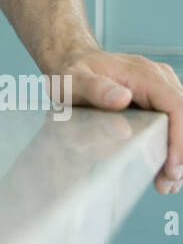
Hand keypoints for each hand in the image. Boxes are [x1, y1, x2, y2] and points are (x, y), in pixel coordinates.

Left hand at [48, 47, 182, 193]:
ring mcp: (160, 88)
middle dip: (181, 152)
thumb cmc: (72, 71)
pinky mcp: (156, 100)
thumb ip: (95, 89)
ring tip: (166, 183)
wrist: (71, 60)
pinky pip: (172, 123)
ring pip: (181, 122)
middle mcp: (158, 79)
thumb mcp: (74, 80)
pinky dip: (171, 147)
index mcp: (144, 74)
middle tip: (167, 182)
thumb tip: (122, 99)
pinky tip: (164, 169)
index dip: (179, 139)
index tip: (171, 167)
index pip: (176, 106)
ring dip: (178, 153)